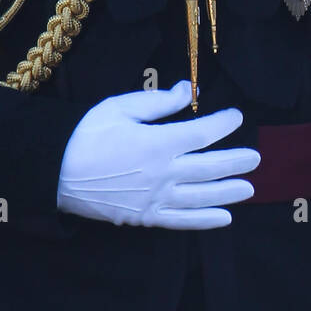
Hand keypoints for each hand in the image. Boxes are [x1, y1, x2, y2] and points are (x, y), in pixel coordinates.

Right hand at [57, 81, 259, 229]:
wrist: (54, 170)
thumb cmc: (86, 133)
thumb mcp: (120, 106)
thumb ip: (159, 102)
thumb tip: (187, 90)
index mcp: (158, 142)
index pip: (202, 133)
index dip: (223, 124)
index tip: (236, 116)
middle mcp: (162, 173)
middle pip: (209, 168)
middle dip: (235, 162)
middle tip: (256, 158)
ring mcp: (155, 198)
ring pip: (201, 197)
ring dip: (228, 193)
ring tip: (249, 189)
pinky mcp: (145, 216)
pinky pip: (181, 221)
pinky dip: (205, 221)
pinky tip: (225, 218)